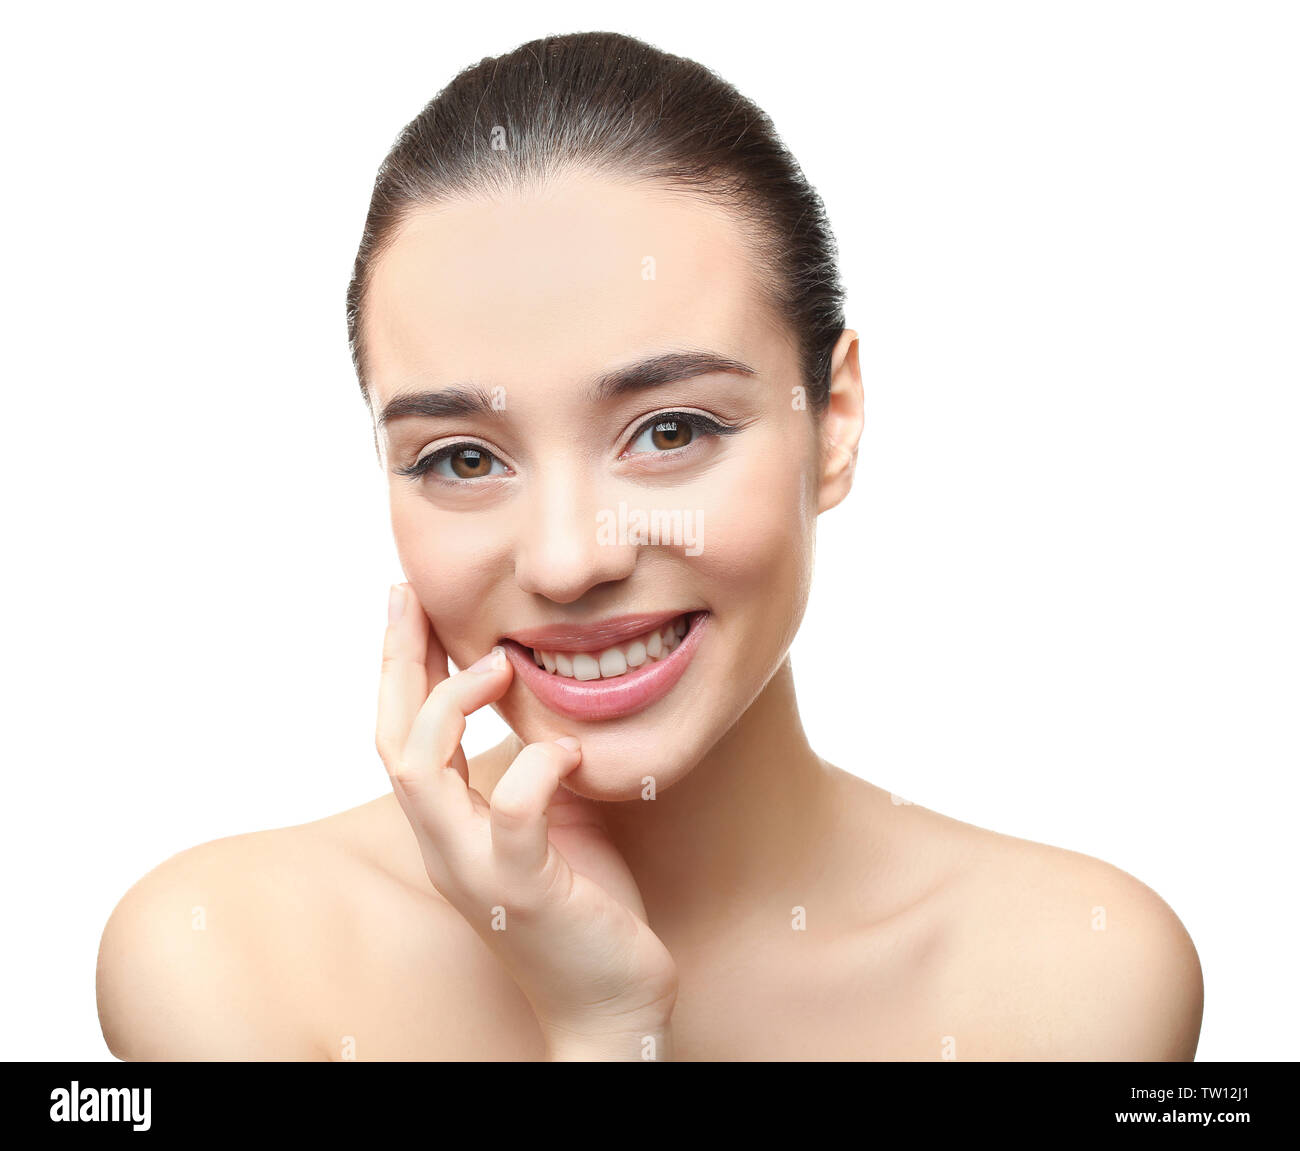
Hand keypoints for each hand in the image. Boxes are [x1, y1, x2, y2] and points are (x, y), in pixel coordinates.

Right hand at [376, 583, 677, 1060]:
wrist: (610, 1004)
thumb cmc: (584, 905)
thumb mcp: (550, 819)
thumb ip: (527, 767)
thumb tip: (541, 702)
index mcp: (449, 825)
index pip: (402, 733)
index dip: (401, 666)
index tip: (409, 603)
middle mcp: (445, 845)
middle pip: (391, 741)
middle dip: (397, 662)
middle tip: (407, 595)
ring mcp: (477, 871)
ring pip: (419, 775)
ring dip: (448, 706)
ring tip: (496, 661)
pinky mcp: (526, 892)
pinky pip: (512, 818)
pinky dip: (535, 770)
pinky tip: (567, 748)